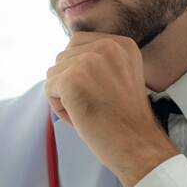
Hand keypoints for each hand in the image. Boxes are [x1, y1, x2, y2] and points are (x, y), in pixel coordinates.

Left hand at [45, 31, 177, 186]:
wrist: (137, 143)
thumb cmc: (125, 119)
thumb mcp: (120, 76)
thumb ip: (99, 61)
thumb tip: (64, 59)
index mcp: (121, 44)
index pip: (78, 43)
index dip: (79, 70)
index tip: (100, 92)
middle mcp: (107, 46)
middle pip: (64, 57)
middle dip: (70, 82)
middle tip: (94, 104)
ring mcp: (88, 61)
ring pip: (54, 73)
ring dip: (64, 95)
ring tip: (88, 110)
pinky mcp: (72, 78)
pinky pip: (49, 88)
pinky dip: (59, 107)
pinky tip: (81, 117)